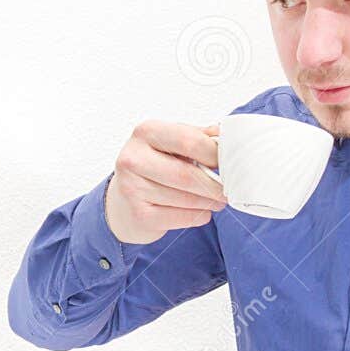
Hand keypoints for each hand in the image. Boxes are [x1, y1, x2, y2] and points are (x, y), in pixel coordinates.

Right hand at [104, 120, 226, 244]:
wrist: (121, 202)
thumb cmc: (152, 167)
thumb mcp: (170, 142)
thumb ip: (197, 136)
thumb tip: (226, 136)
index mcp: (146, 132)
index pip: (189, 140)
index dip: (215, 154)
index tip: (229, 163)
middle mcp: (133, 158)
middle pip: (188, 174)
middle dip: (215, 185)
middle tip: (229, 189)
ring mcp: (132, 188)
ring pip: (187, 199)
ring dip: (209, 202)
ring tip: (217, 201)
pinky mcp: (139, 215)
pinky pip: (181, 218)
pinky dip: (198, 216)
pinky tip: (200, 212)